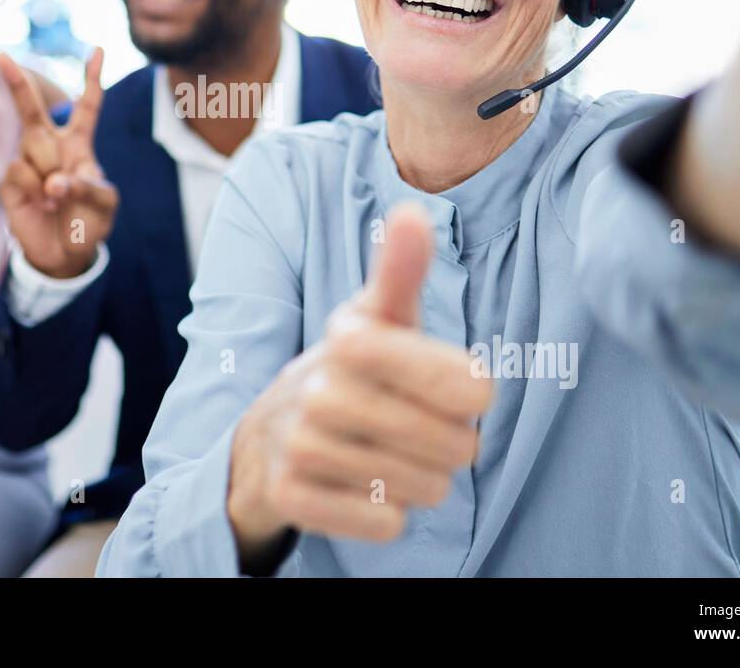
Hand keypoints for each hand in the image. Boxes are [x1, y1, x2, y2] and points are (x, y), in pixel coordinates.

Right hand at [0, 47, 117, 278]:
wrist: (66, 254)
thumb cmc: (90, 221)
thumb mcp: (104, 203)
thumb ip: (87, 187)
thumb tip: (54, 183)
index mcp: (79, 145)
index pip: (87, 106)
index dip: (92, 79)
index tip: (97, 49)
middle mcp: (50, 147)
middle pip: (32, 110)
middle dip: (16, 82)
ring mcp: (27, 163)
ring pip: (34, 146)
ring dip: (50, 171)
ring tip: (56, 198)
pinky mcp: (10, 182)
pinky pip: (20, 170)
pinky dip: (35, 188)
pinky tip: (42, 205)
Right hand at [227, 203, 492, 560]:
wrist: (266, 439)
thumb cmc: (347, 372)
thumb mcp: (376, 319)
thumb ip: (401, 271)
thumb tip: (412, 212)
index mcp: (351, 337)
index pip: (468, 387)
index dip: (473, 396)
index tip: (460, 390)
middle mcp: (319, 388)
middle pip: (452, 446)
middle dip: (449, 446)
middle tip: (421, 431)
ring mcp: (300, 445)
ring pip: (422, 488)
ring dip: (420, 481)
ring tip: (391, 456)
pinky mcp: (291, 497)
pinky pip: (383, 526)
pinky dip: (386, 516)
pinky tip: (363, 488)